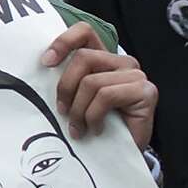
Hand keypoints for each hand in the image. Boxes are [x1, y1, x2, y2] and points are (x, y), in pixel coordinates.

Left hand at [41, 22, 157, 150]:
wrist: (122, 155)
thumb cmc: (97, 126)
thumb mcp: (76, 98)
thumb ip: (68, 80)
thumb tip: (42, 67)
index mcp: (104, 58)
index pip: (85, 32)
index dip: (63, 41)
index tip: (46, 62)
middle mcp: (122, 62)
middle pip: (83, 58)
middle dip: (66, 87)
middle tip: (62, 111)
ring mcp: (136, 76)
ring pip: (92, 81)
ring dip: (79, 109)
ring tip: (78, 128)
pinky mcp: (146, 92)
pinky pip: (106, 96)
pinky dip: (94, 115)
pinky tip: (96, 129)